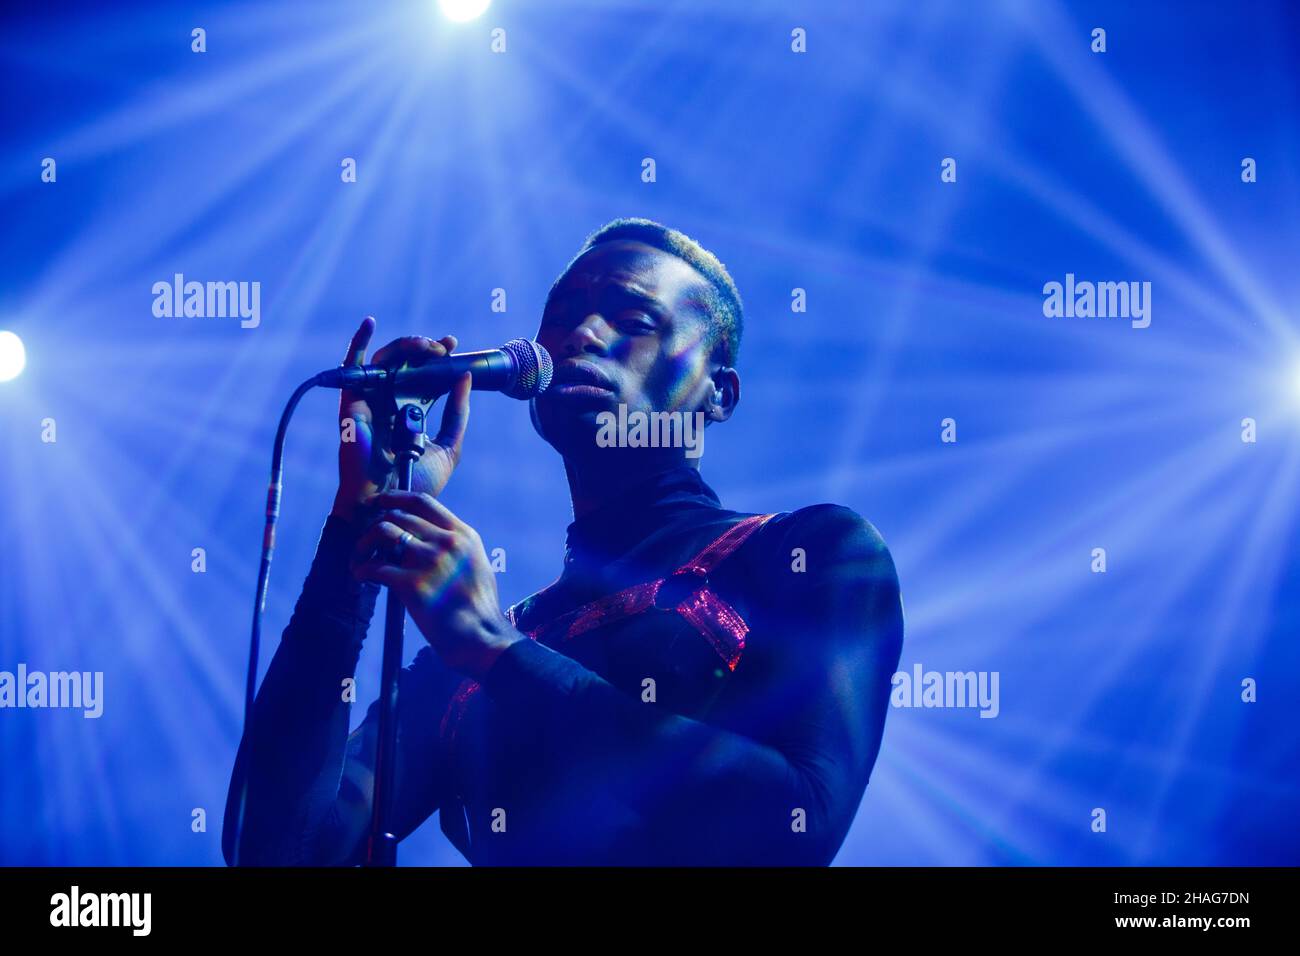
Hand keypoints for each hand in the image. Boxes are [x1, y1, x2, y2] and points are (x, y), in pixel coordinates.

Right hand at [331, 317, 472, 523]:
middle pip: (409, 364)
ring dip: (408, 346)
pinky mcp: (354, 403)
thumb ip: (458, 414)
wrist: (388, 505)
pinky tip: (369, 325)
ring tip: (429, 347)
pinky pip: (352, 368)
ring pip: (388, 361)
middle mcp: (394, 403)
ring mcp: (374, 401)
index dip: (441, 359)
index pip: (428, 377)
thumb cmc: (414, 484)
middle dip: (427, 349)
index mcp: (416, 412)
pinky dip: (358, 344)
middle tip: (445, 347)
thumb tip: (465, 378)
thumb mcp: (448, 447)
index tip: (456, 347)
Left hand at [351, 490, 523, 679]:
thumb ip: (455, 547)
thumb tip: (426, 537)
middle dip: (374, 526)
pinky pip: (376, 567)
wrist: (482, 637)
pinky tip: (361, 576)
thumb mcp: (476, 564)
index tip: (378, 502)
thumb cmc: (478, 608)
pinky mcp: (413, 585)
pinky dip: (362, 569)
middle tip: (365, 544)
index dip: (394, 497)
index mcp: (462, 535)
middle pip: (397, 516)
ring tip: (359, 559)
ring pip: (383, 532)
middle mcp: (446, 542)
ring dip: (364, 545)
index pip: (422, 502)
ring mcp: (429, 562)